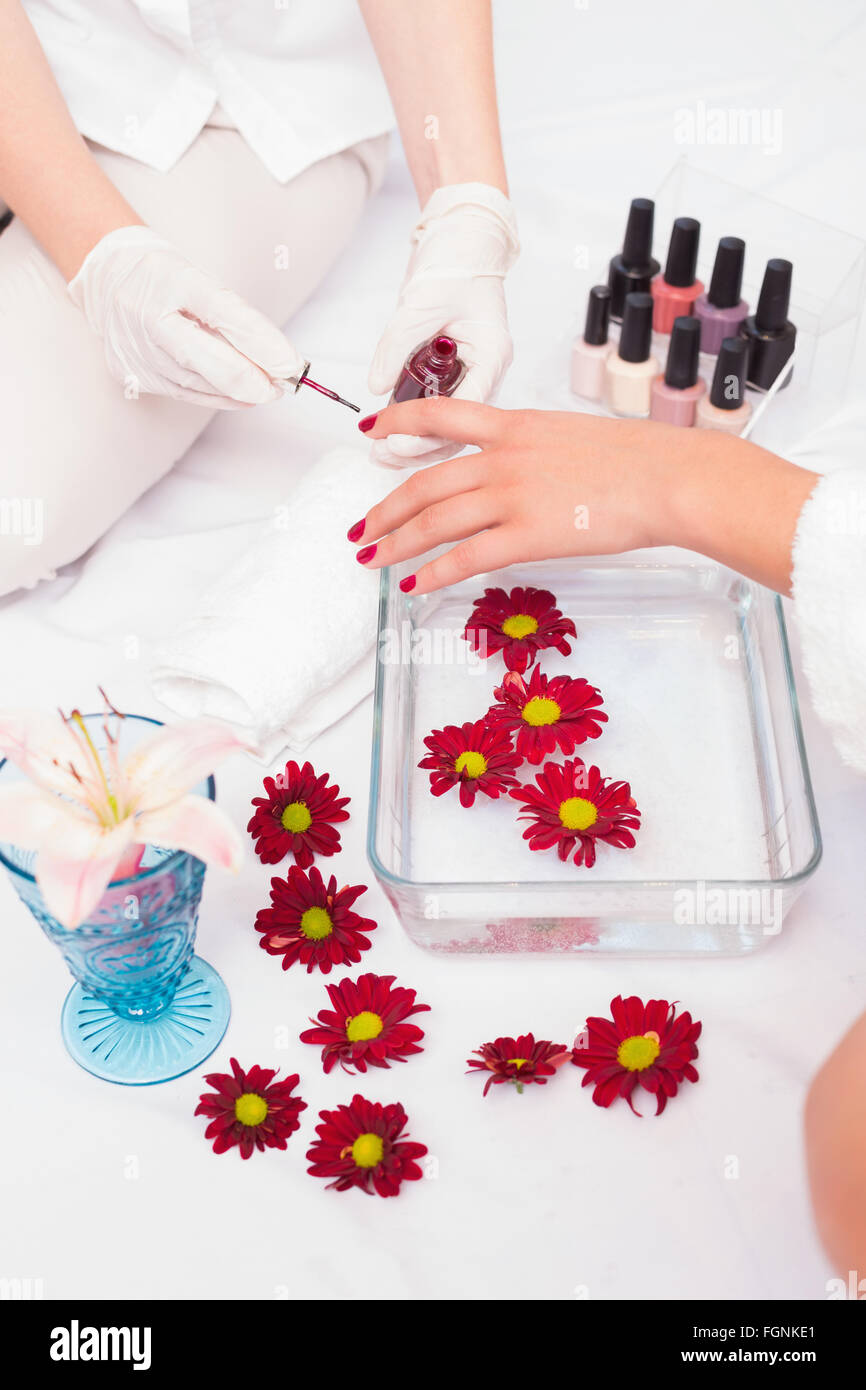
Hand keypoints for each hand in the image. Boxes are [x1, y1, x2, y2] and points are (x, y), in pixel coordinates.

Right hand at [68, 226, 306, 408]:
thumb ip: (237, 319)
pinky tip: (240, 398)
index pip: (226, 313)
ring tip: (266, 389)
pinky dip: (217, 397)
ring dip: (239, 391)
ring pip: (199, 382)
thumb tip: (278, 362)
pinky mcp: (132, 373)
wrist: (105, 280)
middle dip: (252, 379)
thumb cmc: (164, 280)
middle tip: (282, 387)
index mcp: (171, 280)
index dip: (263, 343)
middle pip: (208, 358)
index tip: (292, 364)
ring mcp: (137, 348)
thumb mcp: (201, 281)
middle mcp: (149, 315)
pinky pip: (184, 393)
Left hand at [348, 397, 817, 595]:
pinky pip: (466, 557)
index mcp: (516, 426)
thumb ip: (535, 453)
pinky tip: (413, 585)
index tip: (369, 430)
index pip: (441, 415)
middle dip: (385, 509)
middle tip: (360, 529)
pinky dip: (433, 573)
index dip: (397, 421)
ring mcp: (514, 495)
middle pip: (425, 482)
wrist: (670, 478)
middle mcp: (505, 457)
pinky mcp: (529, 534)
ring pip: (435, 520)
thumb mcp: (573, 438)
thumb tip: (516, 475)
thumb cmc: (639, 461)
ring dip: (396, 542)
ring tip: (371, 560)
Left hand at [367, 183, 517, 467]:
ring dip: (415, 441)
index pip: (466, 406)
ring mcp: (473, 374)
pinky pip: (438, 408)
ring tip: (381, 454)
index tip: (398, 440)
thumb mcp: (420, 304)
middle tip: (382, 456)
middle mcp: (487, 370)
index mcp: (492, 354)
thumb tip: (376, 386)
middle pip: (458, 426)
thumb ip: (396, 347)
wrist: (462, 238)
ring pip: (448, 424)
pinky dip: (415, 424)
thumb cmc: (456, 262)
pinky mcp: (455, 372)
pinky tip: (391, 435)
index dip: (431, 430)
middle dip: (419, 446)